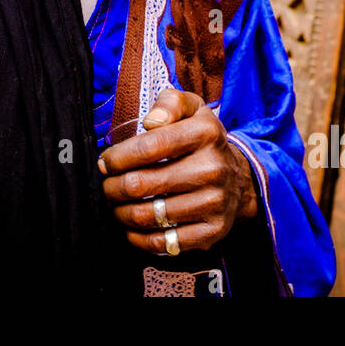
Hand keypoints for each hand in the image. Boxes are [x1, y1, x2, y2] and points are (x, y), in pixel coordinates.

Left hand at [98, 88, 258, 254]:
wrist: (239, 177)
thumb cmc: (201, 139)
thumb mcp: (192, 108)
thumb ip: (169, 103)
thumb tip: (151, 122)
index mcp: (205, 133)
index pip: (149, 146)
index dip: (118, 157)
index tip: (105, 163)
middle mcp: (212, 168)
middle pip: (142, 184)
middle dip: (113, 187)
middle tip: (107, 186)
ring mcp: (214, 202)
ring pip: (149, 215)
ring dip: (121, 212)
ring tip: (116, 204)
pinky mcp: (213, 230)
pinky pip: (165, 242)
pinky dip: (139, 237)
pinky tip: (131, 227)